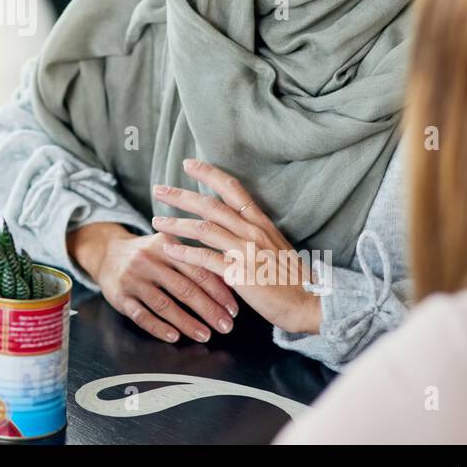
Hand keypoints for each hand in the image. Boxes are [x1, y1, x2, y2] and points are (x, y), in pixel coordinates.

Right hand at [69, 221, 238, 343]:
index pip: (198, 270)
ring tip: (205, 335)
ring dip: (187, 322)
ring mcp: (132, 279)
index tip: (233, 309)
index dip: (219, 291)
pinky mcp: (119, 296)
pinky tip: (174, 336)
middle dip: (209, 310)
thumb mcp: (168, 246)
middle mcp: (148, 260)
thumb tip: (229, 281)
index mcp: (166, 245)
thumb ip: (194, 259)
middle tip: (226, 326)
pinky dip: (158, 327)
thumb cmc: (147, 253)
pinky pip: (141, 315)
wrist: (105, 252)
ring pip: (164, 304)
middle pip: (184, 288)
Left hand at [152, 158, 323, 333]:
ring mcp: (246, 251)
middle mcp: (252, 231)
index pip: (232, 188)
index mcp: (261, 222)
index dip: (208, 173)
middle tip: (158, 189)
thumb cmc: (290, 277)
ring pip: (204, 229)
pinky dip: (184, 252)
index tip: (187, 164)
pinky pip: (204, 258)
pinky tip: (168, 249)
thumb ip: (252, 232)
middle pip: (210, 205)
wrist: (310, 302)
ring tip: (156, 221)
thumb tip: (230, 224)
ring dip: (176, 223)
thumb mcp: (274, 245)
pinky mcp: (239, 273)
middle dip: (181, 195)